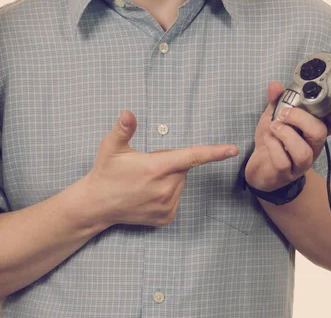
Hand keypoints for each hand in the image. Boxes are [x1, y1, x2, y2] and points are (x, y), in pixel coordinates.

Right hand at [85, 111, 238, 227]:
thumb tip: (127, 113)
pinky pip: (176, 197)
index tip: (233, 150)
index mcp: (157, 168)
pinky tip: (148, 193)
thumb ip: (123, 129)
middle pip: (183, 166)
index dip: (214, 152)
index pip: (192, 157)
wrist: (96, 205)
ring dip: (169, 177)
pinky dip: (167, 191)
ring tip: (144, 180)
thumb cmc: (106, 172)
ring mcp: (167, 205)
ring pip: (180, 182)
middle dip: (169, 161)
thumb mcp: (111, 147)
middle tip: (145, 165)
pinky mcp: (167, 217)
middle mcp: (166, 188)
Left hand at [244, 82, 330, 192]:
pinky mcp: (287, 174)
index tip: (324, 101)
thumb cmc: (273, 138)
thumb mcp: (274, 115)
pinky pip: (284, 161)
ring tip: (274, 127)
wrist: (259, 164)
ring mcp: (301, 163)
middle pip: (320, 133)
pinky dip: (273, 146)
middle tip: (283, 114)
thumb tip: (276, 85)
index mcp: (313, 129)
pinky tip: (268, 140)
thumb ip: (276, 100)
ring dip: (285, 134)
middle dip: (300, 118)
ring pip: (303, 152)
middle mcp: (312, 146)